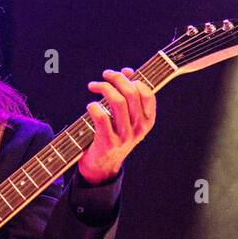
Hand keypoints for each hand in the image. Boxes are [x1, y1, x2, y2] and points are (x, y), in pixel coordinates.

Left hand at [79, 67, 156, 183]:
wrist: (102, 167)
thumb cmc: (114, 136)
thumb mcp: (127, 119)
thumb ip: (130, 96)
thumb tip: (127, 71)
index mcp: (148, 122)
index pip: (147, 93)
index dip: (134, 79)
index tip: (122, 73)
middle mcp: (139, 129)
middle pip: (131, 93)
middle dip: (117, 78)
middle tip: (105, 74)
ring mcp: (124, 137)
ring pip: (118, 102)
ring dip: (104, 88)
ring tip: (94, 85)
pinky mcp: (108, 142)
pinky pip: (101, 117)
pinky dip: (94, 107)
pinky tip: (90, 105)